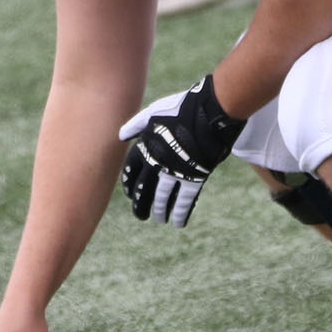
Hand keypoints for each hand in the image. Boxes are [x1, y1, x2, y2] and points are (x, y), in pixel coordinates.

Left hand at [118, 74, 244, 226]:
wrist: (210, 112)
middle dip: (141, 204)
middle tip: (140, 215)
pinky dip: (181, 212)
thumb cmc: (182, 108)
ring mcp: (176, 170)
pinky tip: (178, 223)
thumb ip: (137, 125)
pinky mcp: (195, 176)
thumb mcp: (155, 112)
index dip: (130, 185)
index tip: (130, 194)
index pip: (132, 171)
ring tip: (159, 219)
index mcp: (146, 146)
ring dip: (161, 210)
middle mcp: (157, 162)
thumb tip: (122, 136)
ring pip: (164, 197)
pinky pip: (186, 200)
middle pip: (145, 189)